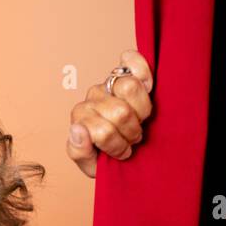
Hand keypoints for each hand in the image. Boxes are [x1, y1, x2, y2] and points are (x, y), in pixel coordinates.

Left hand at [67, 50, 153, 177]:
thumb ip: (79, 150)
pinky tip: (146, 87)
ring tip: (139, 121)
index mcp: (81, 117)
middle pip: (121, 112)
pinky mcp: (125, 72)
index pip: (104, 132)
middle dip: (131, 132)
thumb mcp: (89, 164)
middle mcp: (93, 97)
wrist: (117, 147)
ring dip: (142, 111)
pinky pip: (131, 60)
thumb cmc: (103, 155)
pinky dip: (142, 71)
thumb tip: (78, 129)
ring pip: (130, 87)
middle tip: (131, 138)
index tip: (120, 152)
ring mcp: (108, 83)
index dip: (117, 146)